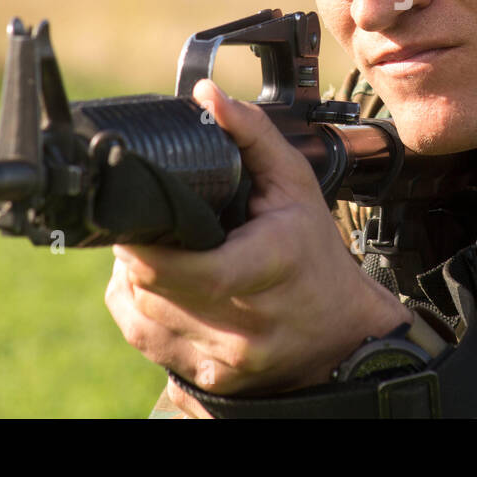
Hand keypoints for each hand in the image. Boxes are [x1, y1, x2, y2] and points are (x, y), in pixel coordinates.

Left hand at [104, 78, 412, 415]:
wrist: (342, 333)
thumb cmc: (316, 255)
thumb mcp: (296, 185)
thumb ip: (251, 134)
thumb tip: (209, 96)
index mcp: (264, 266)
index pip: (176, 267)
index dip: (142, 242)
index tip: (134, 215)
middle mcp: (243, 322)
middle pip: (148, 287)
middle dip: (138, 252)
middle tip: (151, 227)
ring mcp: (224, 357)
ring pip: (140, 315)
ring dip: (137, 281)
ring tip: (164, 255)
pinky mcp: (208, 379)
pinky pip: (147, 340)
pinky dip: (144, 311)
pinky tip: (166, 290)